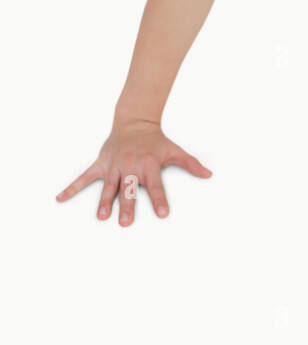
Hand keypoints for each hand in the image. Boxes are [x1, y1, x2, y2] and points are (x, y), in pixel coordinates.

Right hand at [55, 119, 212, 224]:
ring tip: (102, 217)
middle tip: (126, 222)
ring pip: (108, 186)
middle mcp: (130, 165)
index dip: (159, 199)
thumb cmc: (156, 140)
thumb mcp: (174, 151)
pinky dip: (72, 187)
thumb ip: (190, 164)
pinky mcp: (101, 164)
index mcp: (149, 164)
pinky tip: (61, 198)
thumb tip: (209, 174)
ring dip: (104, 201)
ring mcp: (114, 165)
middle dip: (127, 205)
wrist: (135, 121)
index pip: (155, 185)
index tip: (162, 214)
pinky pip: (84, 177)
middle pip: (129, 189)